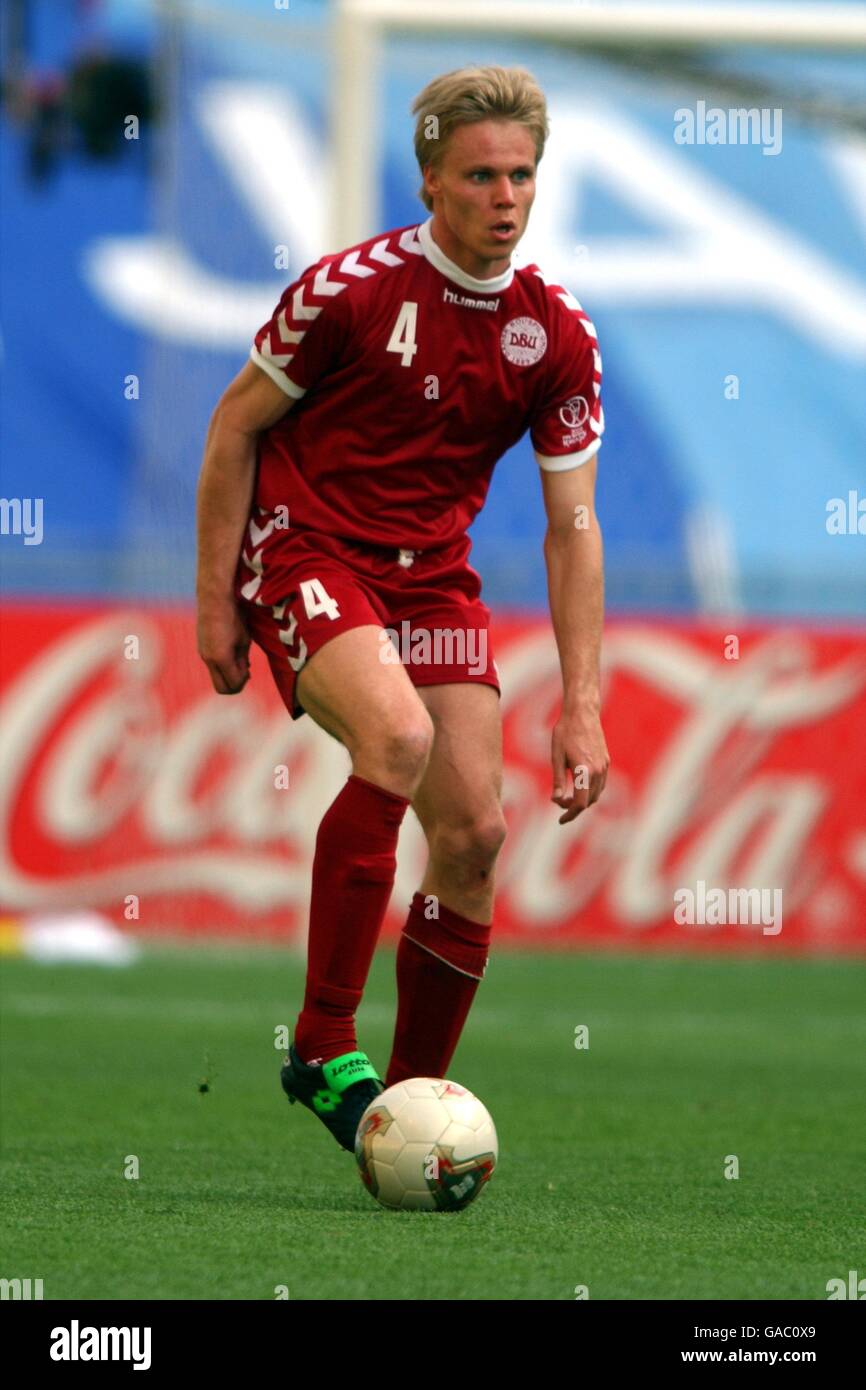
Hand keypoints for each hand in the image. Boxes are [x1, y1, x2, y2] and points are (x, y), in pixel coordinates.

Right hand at [197, 596, 250, 693]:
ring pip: (216, 677)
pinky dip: (222, 666)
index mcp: (222, 658)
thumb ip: (243, 660)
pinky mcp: (201, 648)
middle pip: (221, 688)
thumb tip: (243, 673)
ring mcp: (203, 654)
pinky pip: (212, 666)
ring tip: (239, 660)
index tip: (249, 672)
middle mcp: (209, 659)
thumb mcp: (244, 640)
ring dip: (228, 675)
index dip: (243, 682)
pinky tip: (230, 652)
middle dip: (234, 685)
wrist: (214, 599)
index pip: (233, 684)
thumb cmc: (233, 617)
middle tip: (245, 673)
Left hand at [550, 706, 608, 824]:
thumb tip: (556, 800)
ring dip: (584, 800)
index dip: (570, 814)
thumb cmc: (565, 732)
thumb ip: (557, 781)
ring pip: (597, 794)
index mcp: (584, 771)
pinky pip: (601, 784)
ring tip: (567, 797)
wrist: (582, 712)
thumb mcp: (556, 757)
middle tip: (559, 803)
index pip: (580, 803)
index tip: (560, 820)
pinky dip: (591, 791)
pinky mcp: (606, 761)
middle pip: (589, 801)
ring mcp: (604, 766)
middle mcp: (598, 771)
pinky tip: (579, 787)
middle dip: (574, 807)